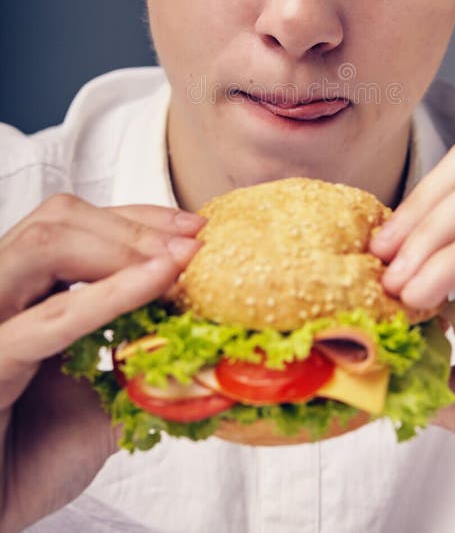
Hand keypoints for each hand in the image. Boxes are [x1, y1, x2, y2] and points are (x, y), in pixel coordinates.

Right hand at [0, 193, 204, 531]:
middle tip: (190, 241)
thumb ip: (144, 366)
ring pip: (43, 244)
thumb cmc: (28, 458)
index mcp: (25, 296)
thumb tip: (212, 346)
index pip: (76, 226)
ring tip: (175, 262)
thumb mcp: (103, 401)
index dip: (136, 219)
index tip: (193, 227)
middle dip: (133, 225)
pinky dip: (107, 295)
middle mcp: (2, 296)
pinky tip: (156, 282)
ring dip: (120, 246)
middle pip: (57, 221)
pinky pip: (46, 320)